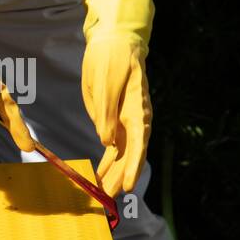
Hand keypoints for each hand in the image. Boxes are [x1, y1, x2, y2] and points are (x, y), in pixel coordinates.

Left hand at [80, 0, 155, 197]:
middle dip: (120, 176)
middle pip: (131, 153)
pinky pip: (114, 144)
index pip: (138, 143)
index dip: (132, 166)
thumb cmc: (111, 57)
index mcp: (136, 109)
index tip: (127, 186)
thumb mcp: (104, 81)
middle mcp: (135, 118)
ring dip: (113, 172)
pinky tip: (101, 173)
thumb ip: (106, 112)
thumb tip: (107, 140)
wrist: (114, 41)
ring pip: (122, 152)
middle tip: (108, 198)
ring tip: (102, 193)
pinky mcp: (116, 119)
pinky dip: (108, 159)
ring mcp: (126, 120)